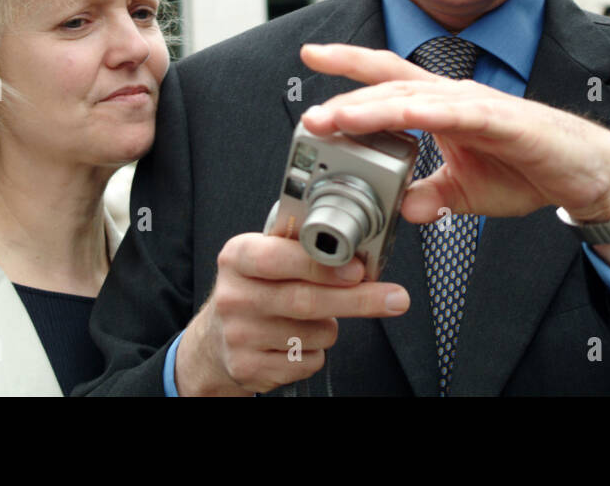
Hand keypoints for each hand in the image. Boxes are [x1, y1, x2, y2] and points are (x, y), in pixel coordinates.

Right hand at [174, 232, 409, 395]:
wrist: (214, 340)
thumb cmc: (254, 288)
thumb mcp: (264, 254)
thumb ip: (301, 245)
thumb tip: (357, 241)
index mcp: (237, 257)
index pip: (279, 258)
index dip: (322, 265)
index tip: (359, 268)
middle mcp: (233, 297)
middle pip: (305, 300)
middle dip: (357, 300)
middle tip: (394, 298)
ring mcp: (238, 336)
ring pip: (314, 333)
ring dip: (330, 326)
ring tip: (313, 316)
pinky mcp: (248, 369)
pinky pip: (307, 361)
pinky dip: (316, 351)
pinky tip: (298, 340)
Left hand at [298, 43, 609, 223]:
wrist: (582, 173)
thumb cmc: (526, 170)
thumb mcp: (464, 193)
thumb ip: (428, 196)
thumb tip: (399, 209)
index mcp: (442, 108)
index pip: (387, 80)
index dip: (349, 66)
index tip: (310, 55)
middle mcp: (454, 97)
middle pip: (390, 86)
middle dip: (347, 96)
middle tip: (310, 114)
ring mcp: (476, 104)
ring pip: (414, 98)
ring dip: (372, 108)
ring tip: (336, 118)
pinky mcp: (502, 120)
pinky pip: (456, 113)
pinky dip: (425, 114)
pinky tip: (400, 118)